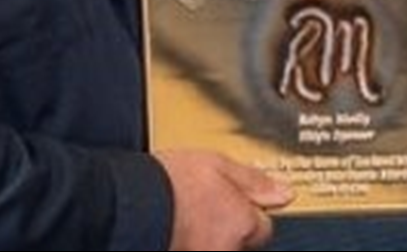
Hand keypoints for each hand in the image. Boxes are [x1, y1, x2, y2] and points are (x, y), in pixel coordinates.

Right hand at [155, 148, 291, 250]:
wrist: (122, 201)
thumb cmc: (166, 181)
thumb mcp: (216, 164)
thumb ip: (253, 180)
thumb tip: (284, 192)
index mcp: (241, 222)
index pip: (263, 228)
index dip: (247, 212)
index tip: (231, 203)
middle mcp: (226, 248)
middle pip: (240, 243)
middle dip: (227, 229)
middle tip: (202, 209)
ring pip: (218, 247)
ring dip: (207, 237)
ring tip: (183, 218)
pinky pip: (193, 248)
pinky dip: (187, 241)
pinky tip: (173, 229)